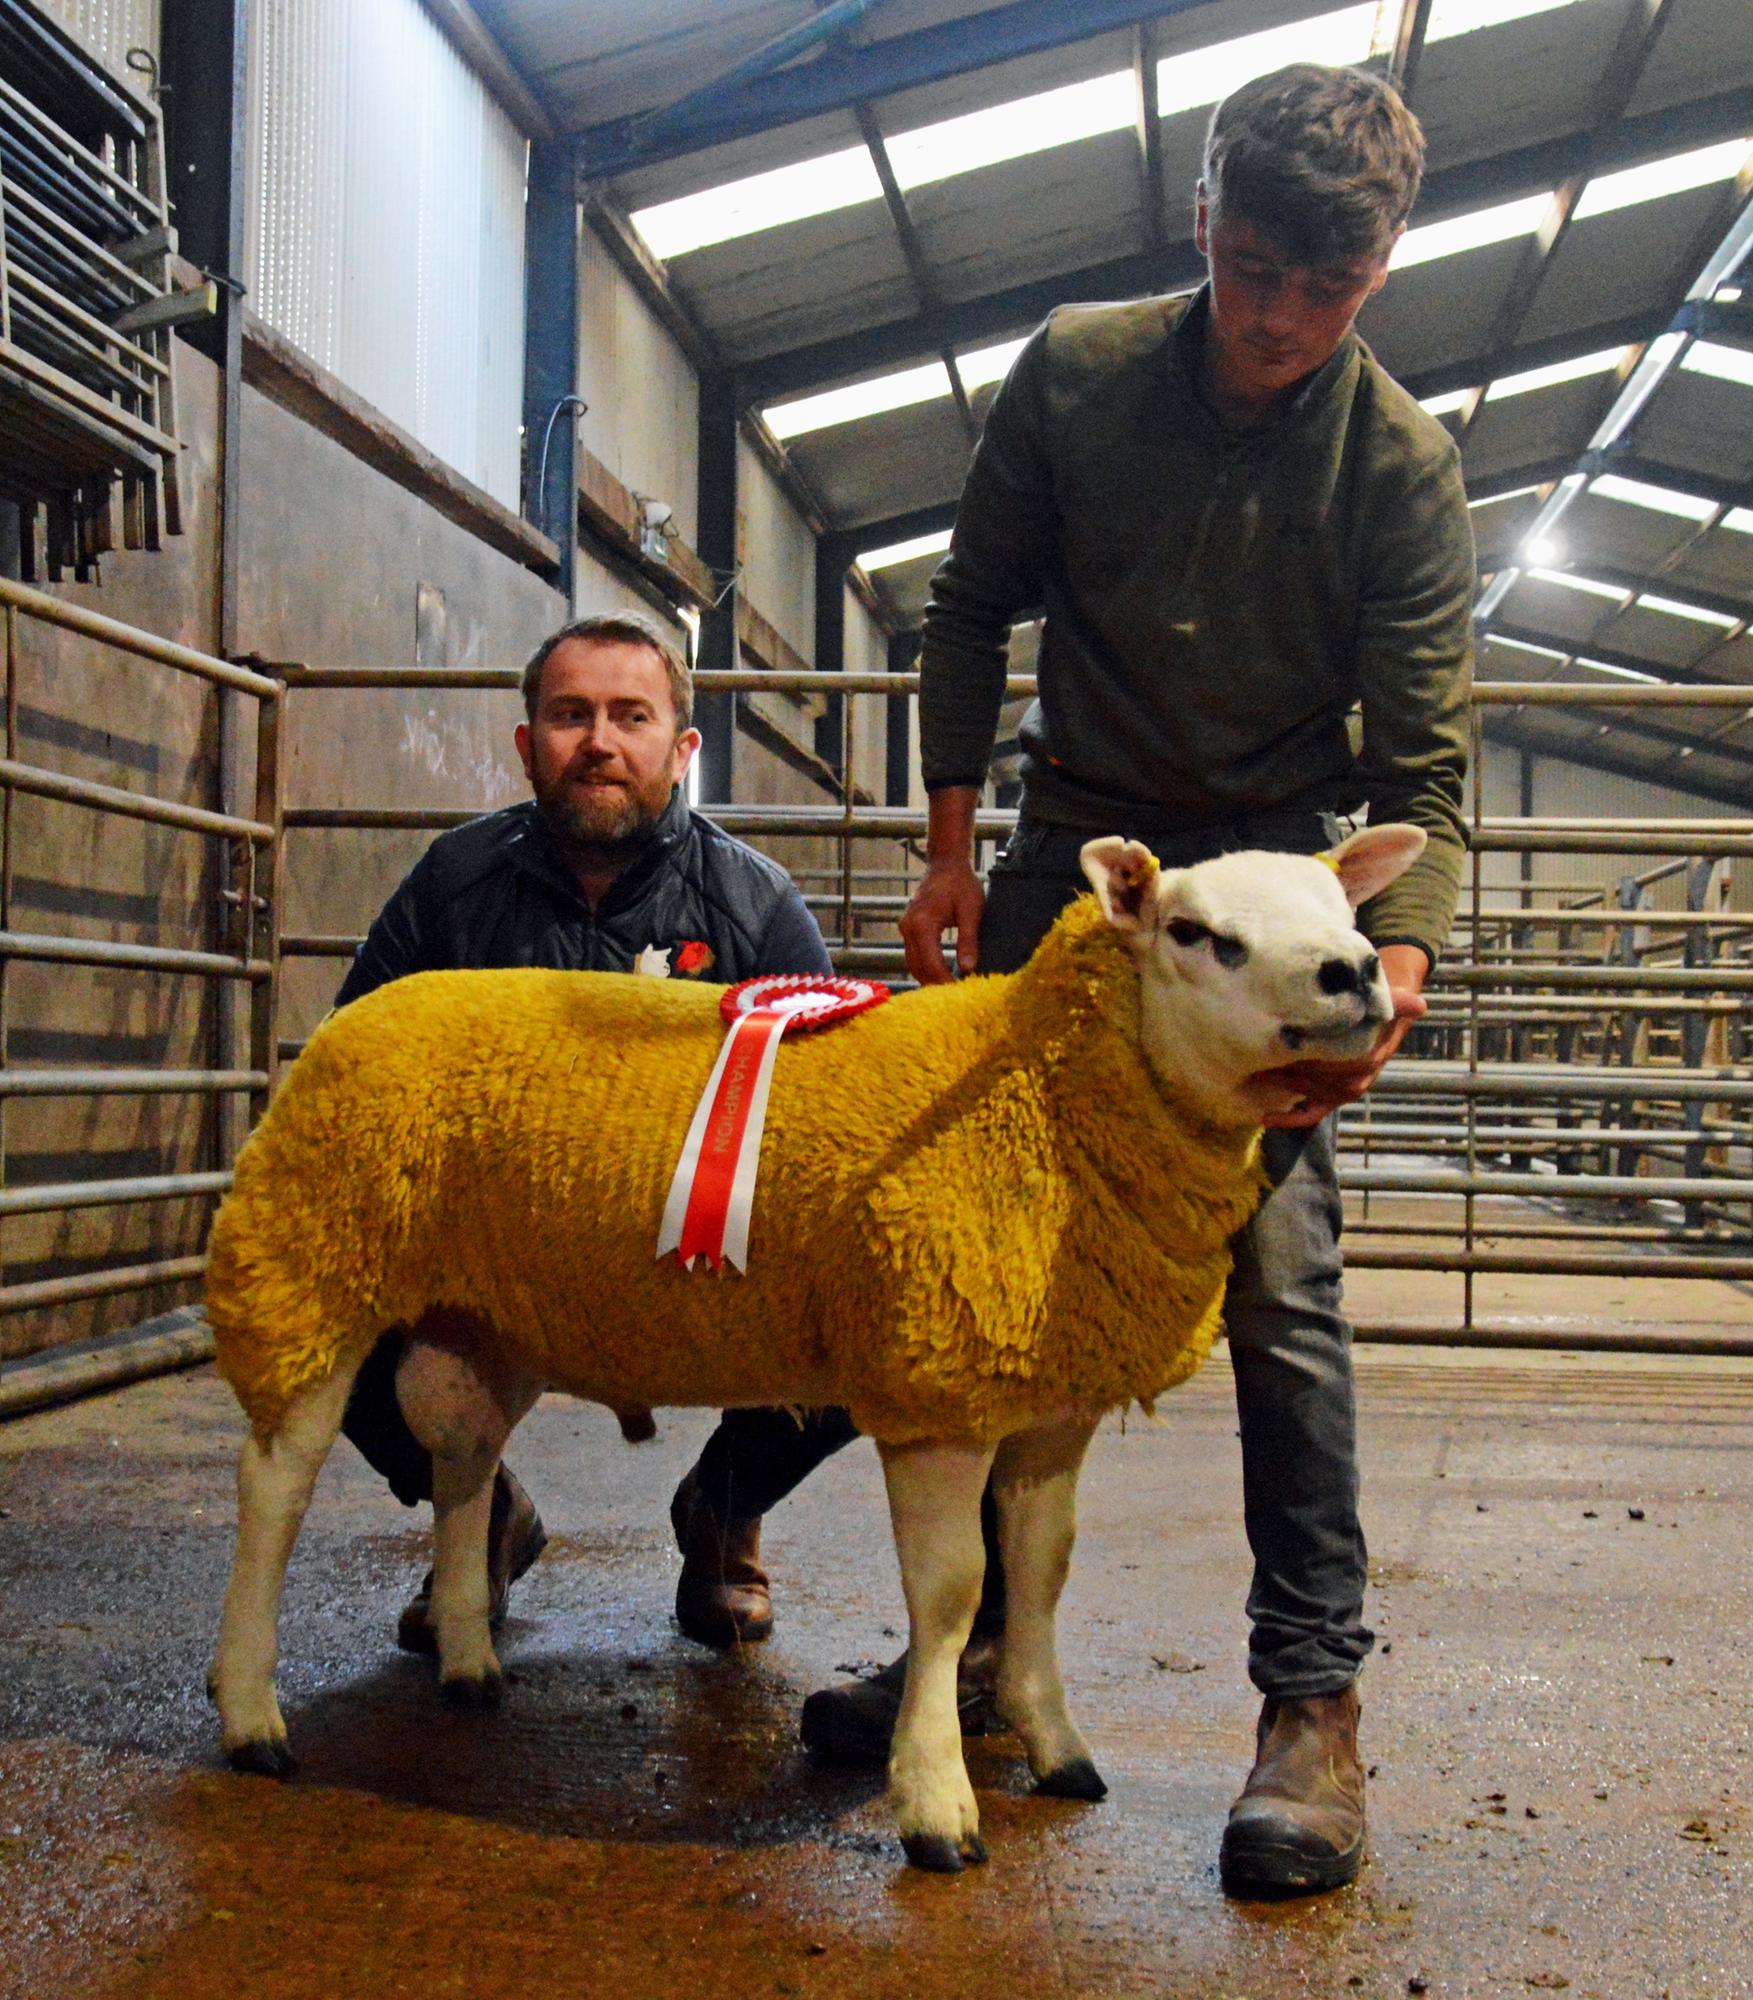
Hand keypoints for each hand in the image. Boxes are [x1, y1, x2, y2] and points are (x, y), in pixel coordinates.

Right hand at [901, 860, 984, 984]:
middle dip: (936, 985)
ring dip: (928, 979)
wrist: (945, 864)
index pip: (932, 964)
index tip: (961, 994)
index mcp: (923, 924)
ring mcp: (905, 928)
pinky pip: (912, 955)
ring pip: (912, 964)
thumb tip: (968, 969)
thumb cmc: (961, 884)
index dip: (945, 982)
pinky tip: (940, 975)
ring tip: (949, 991)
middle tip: (956, 999)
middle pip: (918, 968)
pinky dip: (925, 968)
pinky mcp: (907, 928)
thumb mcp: (972, 911)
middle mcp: (908, 928)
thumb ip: (968, 940)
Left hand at [1257, 945, 1428, 1129]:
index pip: (1329, 1056)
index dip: (1300, 1049)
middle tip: (1245, 1053)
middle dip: (1278, 1064)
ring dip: (1276, 1085)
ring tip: (1244, 1074)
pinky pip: (1310, 1114)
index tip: (1271, 1040)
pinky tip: (1263, 1117)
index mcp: (1367, 1055)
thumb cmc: (1380, 1003)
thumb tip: (1420, 1005)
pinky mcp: (1333, 1098)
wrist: (1388, 1015)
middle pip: (1309, 1073)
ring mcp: (1344, 1091)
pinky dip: (1288, 1118)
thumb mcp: (1390, 999)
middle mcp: (1356, 1077)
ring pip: (1305, 1091)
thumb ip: (1399, 1001)